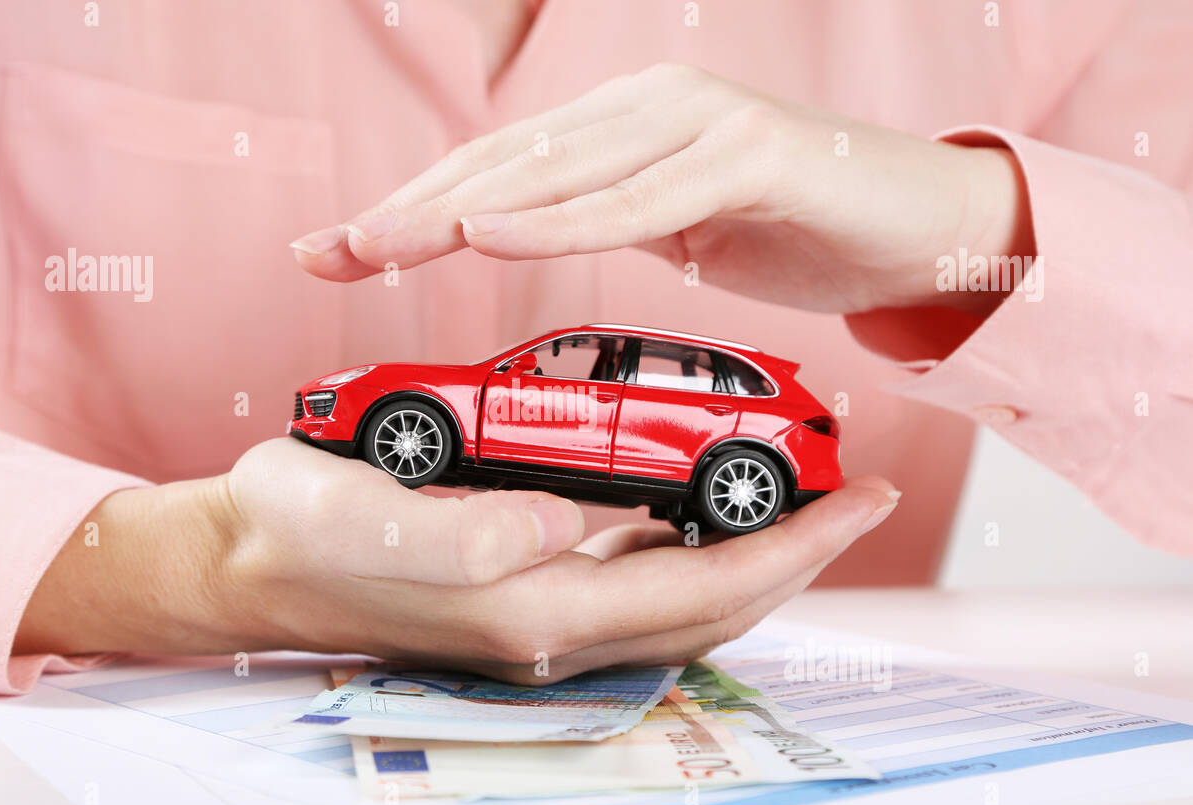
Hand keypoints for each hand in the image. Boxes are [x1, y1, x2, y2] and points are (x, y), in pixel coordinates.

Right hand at [18, 438, 898, 683]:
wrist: (249, 558)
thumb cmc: (306, 529)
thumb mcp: (382, 515)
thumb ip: (480, 527)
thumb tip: (576, 516)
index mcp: (534, 610)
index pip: (703, 591)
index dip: (795, 549)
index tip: (863, 498)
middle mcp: (551, 630)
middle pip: (713, 609)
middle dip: (798, 558)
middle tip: (857, 498)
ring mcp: (540, 618)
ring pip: (685, 604)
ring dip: (755, 559)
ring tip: (803, 505)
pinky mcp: (524, 592)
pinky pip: (640, 586)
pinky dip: (694, 553)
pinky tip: (701, 512)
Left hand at [291, 63, 1030, 316]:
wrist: (923, 225)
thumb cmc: (801, 229)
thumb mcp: (682, 230)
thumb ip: (609, 220)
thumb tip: (536, 230)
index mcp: (623, 130)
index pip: (498, 173)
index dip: (412, 209)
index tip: (335, 249)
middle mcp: (648, 111)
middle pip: (505, 166)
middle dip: (407, 211)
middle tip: (326, 249)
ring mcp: (698, 123)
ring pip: (557, 175)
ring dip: (459, 212)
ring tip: (377, 243)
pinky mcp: (747, 155)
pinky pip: (639, 198)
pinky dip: (564, 221)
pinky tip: (495, 235)